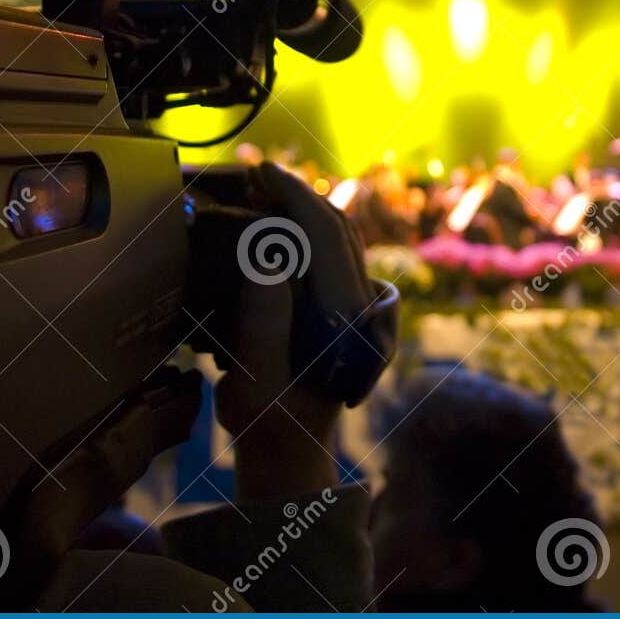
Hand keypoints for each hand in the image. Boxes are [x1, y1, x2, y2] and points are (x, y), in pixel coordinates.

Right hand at [213, 162, 370, 498]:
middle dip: (297, 194)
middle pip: (338, 228)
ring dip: (304, 209)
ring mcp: (365, 306)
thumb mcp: (253, 382)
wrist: (292, 447)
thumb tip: (266, 255)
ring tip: (262, 193)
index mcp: (347, 318)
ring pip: (341, 237)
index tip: (259, 171)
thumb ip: (262, 324)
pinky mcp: (354, 307)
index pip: (324, 234)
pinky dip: (308, 230)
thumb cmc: (267, 417)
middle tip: (254, 176)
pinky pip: (335, 253)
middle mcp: (366, 307)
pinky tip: (278, 224)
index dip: (292, 195)